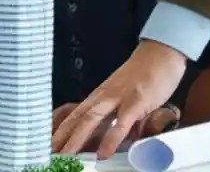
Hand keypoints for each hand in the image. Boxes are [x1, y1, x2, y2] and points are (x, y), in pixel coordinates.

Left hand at [51, 40, 187, 158]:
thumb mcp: (128, 97)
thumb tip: (121, 138)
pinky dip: (110, 140)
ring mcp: (118, 97)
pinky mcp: (135, 101)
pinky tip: (103, 153)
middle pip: (77, 117)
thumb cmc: (146, 74)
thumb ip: (123, 118)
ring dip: (76, 138)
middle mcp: (104, 95)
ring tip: (66, 155)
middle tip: (48, 151)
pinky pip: (120, 124)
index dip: (61, 128)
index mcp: (101, 95)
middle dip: (61, 136)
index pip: (76, 113)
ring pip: (91, 119)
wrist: (161, 53)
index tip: (49, 142)